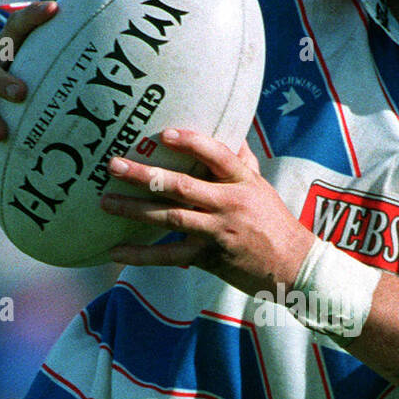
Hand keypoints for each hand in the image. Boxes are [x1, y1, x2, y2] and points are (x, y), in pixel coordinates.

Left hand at [101, 128, 314, 296]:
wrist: (293, 266)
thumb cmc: (274, 222)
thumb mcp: (260, 188)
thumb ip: (240, 162)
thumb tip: (228, 132)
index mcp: (242, 183)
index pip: (218, 155)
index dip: (192, 143)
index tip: (165, 133)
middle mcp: (229, 204)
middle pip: (182, 186)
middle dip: (146, 175)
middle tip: (114, 165)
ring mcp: (217, 232)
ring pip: (171, 218)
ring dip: (135, 210)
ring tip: (105, 201)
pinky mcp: (209, 258)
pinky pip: (169, 256)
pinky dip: (141, 255)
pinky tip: (115, 250)